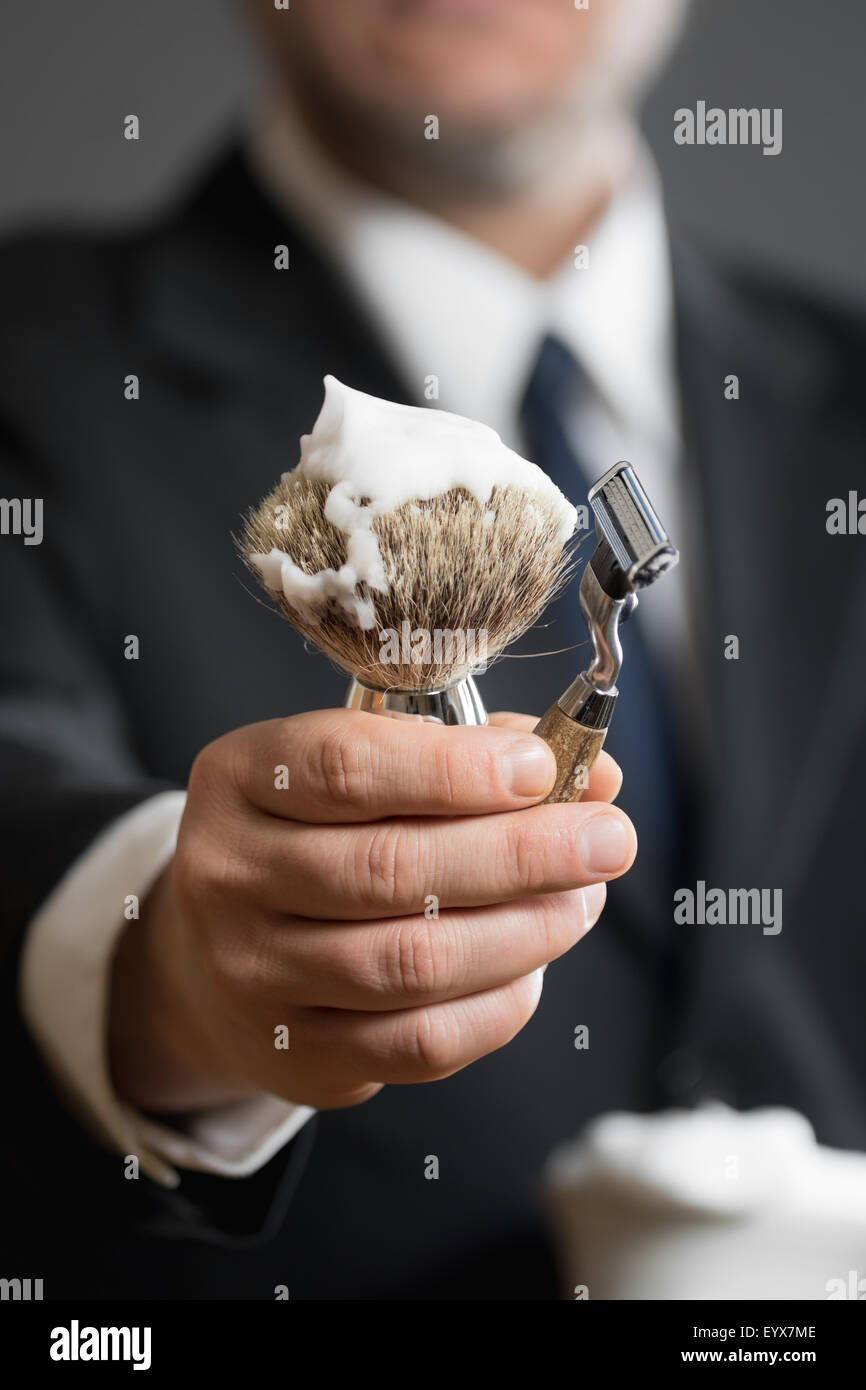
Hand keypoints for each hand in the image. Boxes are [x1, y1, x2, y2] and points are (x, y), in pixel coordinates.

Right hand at [108, 709, 635, 1111]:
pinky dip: (500, 1003)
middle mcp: (230, 876)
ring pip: (414, 962)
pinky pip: (421, 1041)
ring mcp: (256, 974)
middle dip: (521, 854)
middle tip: (606, 840)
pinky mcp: (299, 1054)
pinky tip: (535, 964)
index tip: (540, 768)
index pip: (345, 768)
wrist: (217, 955)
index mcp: (242, 779)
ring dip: (525, 930)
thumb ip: (467, 757)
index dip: (453, 770)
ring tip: (581, 899)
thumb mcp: (360, 768)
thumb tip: (592, 774)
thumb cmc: (312, 838)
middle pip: (390, 870)